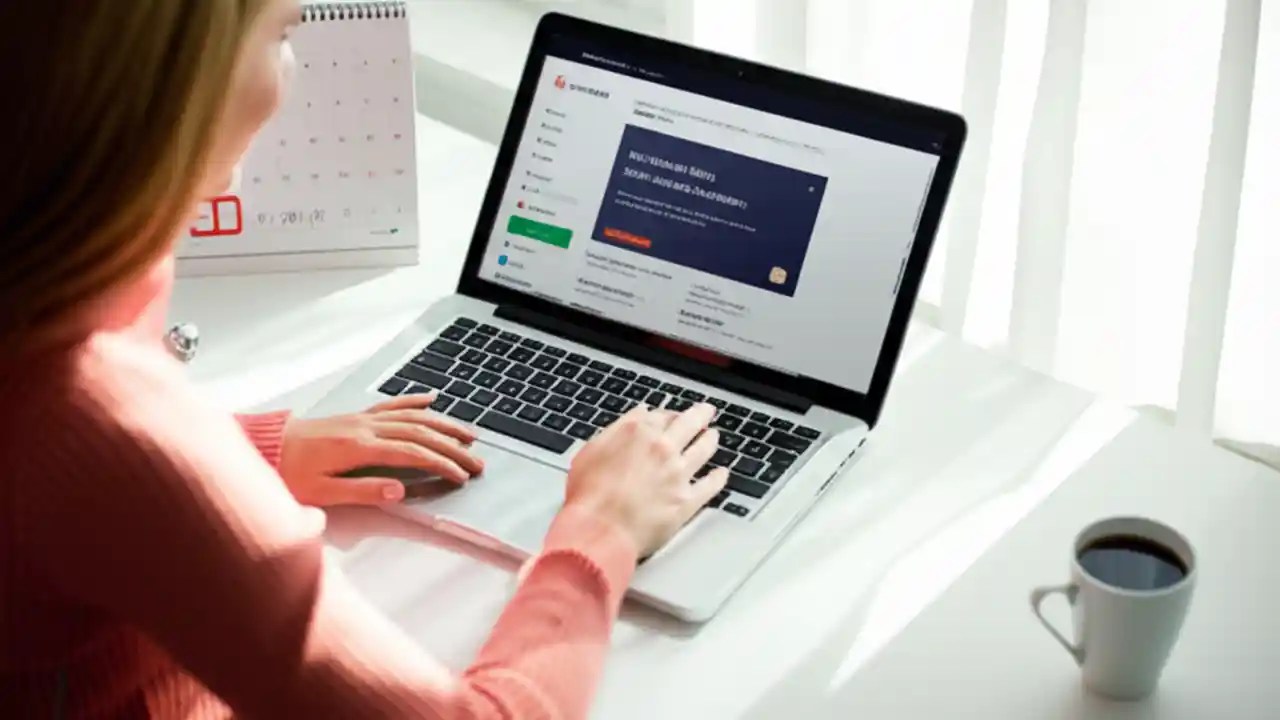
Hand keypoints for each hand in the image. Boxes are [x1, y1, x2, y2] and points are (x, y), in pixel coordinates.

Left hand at [278, 393, 483, 506]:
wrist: (264, 448)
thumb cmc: (289, 474)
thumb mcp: (322, 493)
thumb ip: (363, 491)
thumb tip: (400, 491)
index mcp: (359, 448)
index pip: (412, 454)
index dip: (441, 464)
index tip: (461, 477)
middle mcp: (365, 428)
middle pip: (420, 434)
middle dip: (452, 448)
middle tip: (476, 462)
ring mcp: (362, 419)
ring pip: (412, 417)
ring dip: (443, 424)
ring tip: (468, 435)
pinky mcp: (356, 416)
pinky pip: (392, 404)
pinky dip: (415, 401)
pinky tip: (433, 398)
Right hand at [565, 403, 727, 556]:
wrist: (600, 530)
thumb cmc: (589, 496)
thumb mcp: (590, 451)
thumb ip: (616, 431)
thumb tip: (635, 418)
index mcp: (638, 433)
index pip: (661, 415)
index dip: (667, 414)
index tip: (670, 416)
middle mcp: (662, 449)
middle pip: (689, 424)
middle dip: (699, 415)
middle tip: (706, 411)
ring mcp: (678, 474)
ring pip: (703, 449)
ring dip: (710, 440)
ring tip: (714, 436)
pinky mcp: (687, 501)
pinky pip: (709, 486)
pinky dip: (718, 478)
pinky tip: (721, 474)